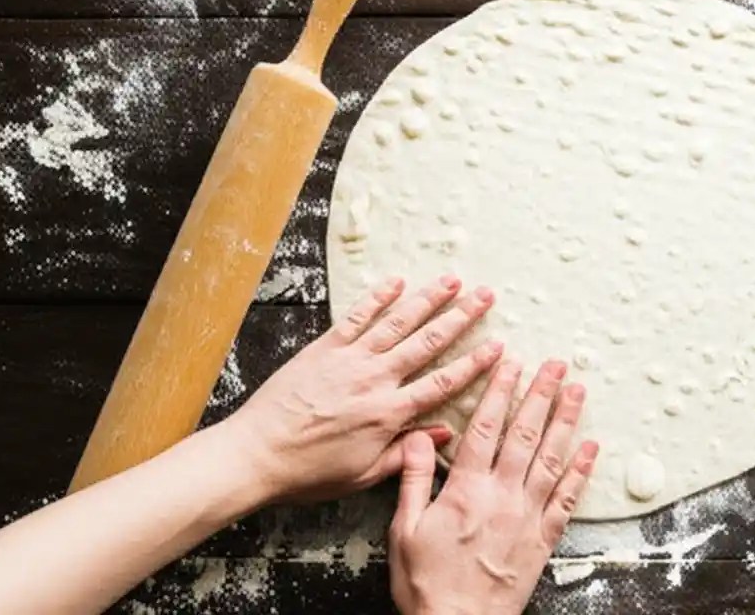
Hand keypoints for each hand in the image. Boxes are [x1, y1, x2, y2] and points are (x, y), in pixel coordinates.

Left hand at [220, 274, 501, 503]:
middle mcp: (374, 380)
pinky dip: (378, 298)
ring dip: (428, 299)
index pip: (442, 384)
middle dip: (461, 317)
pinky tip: (397, 282)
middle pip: (428, 342)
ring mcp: (349, 360)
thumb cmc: (309, 473)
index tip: (498, 347)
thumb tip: (445, 435)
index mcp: (388, 414)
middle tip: (486, 296)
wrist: (256, 454)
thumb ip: (407, 453)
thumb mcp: (364, 474)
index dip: (474, 364)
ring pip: (397, 322)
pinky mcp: (324, 349)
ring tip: (453, 280)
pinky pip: (357, 317)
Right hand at [388, 360, 599, 614]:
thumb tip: (417, 435)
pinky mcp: (543, 539)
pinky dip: (581, 471)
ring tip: (579, 391)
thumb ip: (414, 479)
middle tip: (558, 364)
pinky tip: (592, 448)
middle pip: (525, 434)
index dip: (499, 391)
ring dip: (567, 421)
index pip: (486, 428)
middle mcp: (502, 496)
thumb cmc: (426, 584)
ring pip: (551, 458)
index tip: (510, 362)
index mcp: (466, 490)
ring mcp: (527, 517)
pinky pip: (568, 499)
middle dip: (542, 394)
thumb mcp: (404, 530)